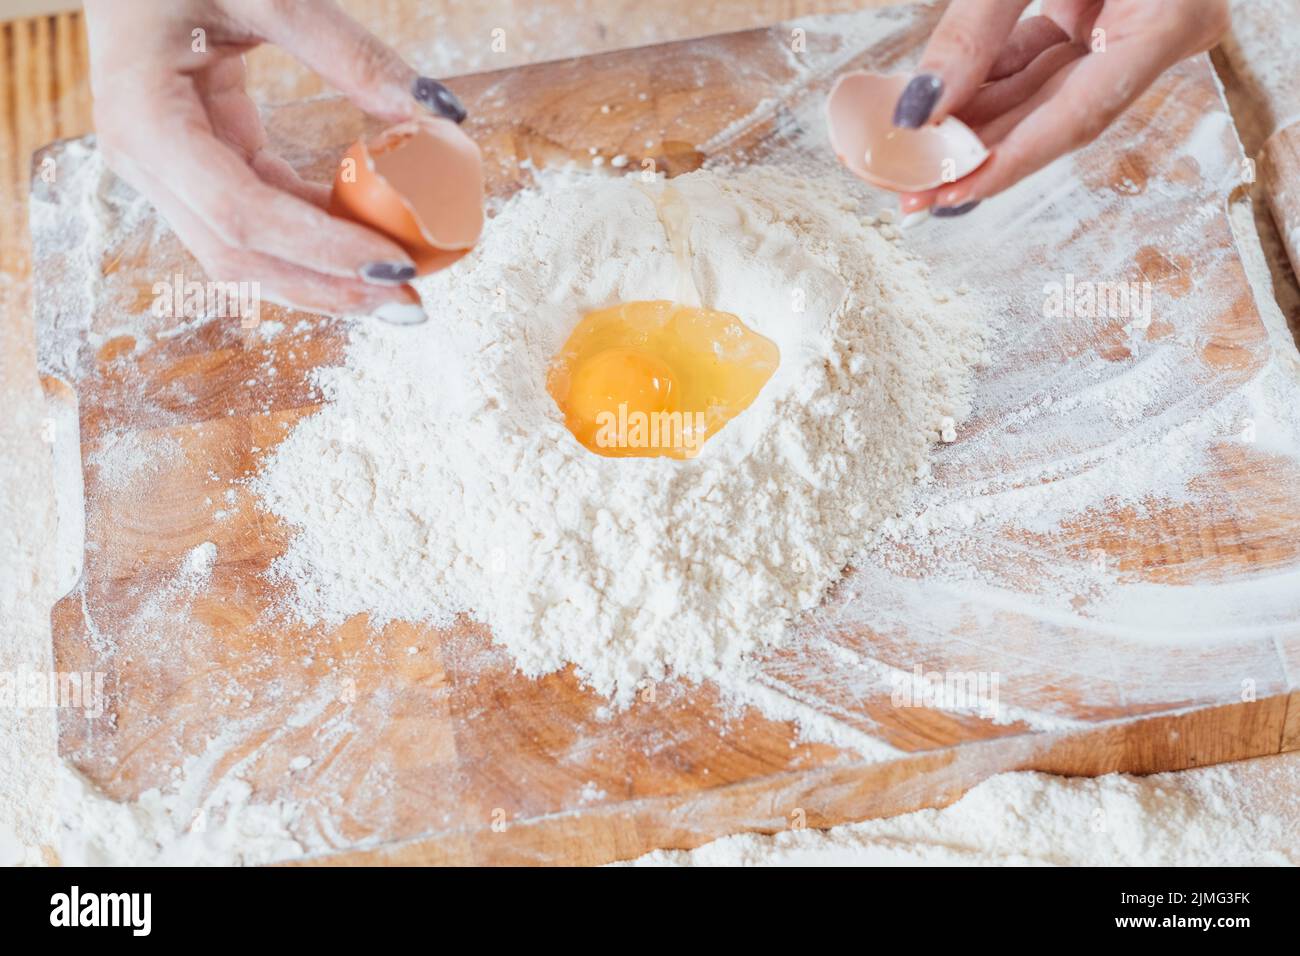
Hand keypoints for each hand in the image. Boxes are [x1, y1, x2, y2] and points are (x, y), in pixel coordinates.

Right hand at [84, 0, 469, 322]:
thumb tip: (440, 114)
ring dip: (325, 279)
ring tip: (400, 288)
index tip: (396, 265)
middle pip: (241, 255)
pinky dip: (316, 240)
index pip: (242, 215)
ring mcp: (167, 171)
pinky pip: (259, 220)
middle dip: (330, 288)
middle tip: (414, 304)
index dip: (321, 251)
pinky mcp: (196, 167)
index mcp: (146, 121)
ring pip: (247, 253)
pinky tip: (371, 244)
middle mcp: (146, 161)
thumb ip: (348, 52)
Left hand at [890, 0, 1230, 216]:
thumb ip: (976, 29)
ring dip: (968, 128)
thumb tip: (919, 109)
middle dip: (975, 155)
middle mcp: (1152, 36)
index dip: (1009, 163)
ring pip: (1034, 97)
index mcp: (1173, 18)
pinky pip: (1029, 67)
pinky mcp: (1090, 20)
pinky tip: (930, 113)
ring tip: (907, 159)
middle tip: (908, 192)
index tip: (948, 195)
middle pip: (1051, 117)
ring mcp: (1121, 31)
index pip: (1080, 116)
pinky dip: (977, 88)